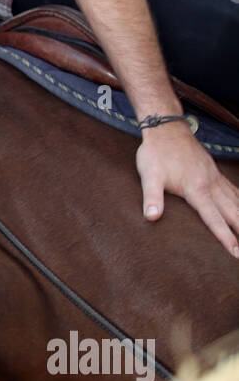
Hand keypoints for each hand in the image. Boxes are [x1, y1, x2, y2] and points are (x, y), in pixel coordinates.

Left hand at [136, 121, 238, 257]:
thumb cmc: (156, 154)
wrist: (166, 128)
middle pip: (232, 212)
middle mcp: (211, 184)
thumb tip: (152, 218)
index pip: (213, 217)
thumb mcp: (149, 176)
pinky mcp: (214, 172)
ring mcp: (215, 177)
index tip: (235, 252)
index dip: (225, 236)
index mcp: (196, 188)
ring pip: (236, 201)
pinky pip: (233, 190)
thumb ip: (152, 198)